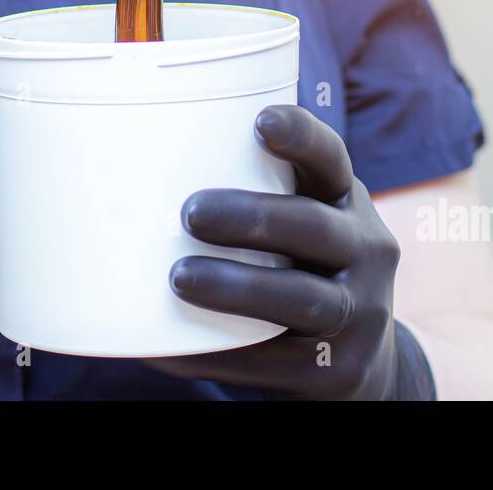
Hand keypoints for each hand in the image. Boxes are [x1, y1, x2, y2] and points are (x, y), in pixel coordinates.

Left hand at [147, 104, 432, 399]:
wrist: (359, 369)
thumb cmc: (298, 274)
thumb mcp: (297, 231)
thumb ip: (253, 201)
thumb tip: (127, 178)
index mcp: (344, 203)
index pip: (331, 159)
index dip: (302, 136)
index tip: (261, 121)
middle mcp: (365, 250)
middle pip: (314, 226)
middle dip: (253, 216)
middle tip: (190, 212)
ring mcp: (360, 313)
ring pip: (302, 297)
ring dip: (238, 286)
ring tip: (180, 277)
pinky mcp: (340, 371)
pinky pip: (274, 363)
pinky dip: (215, 355)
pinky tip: (167, 348)